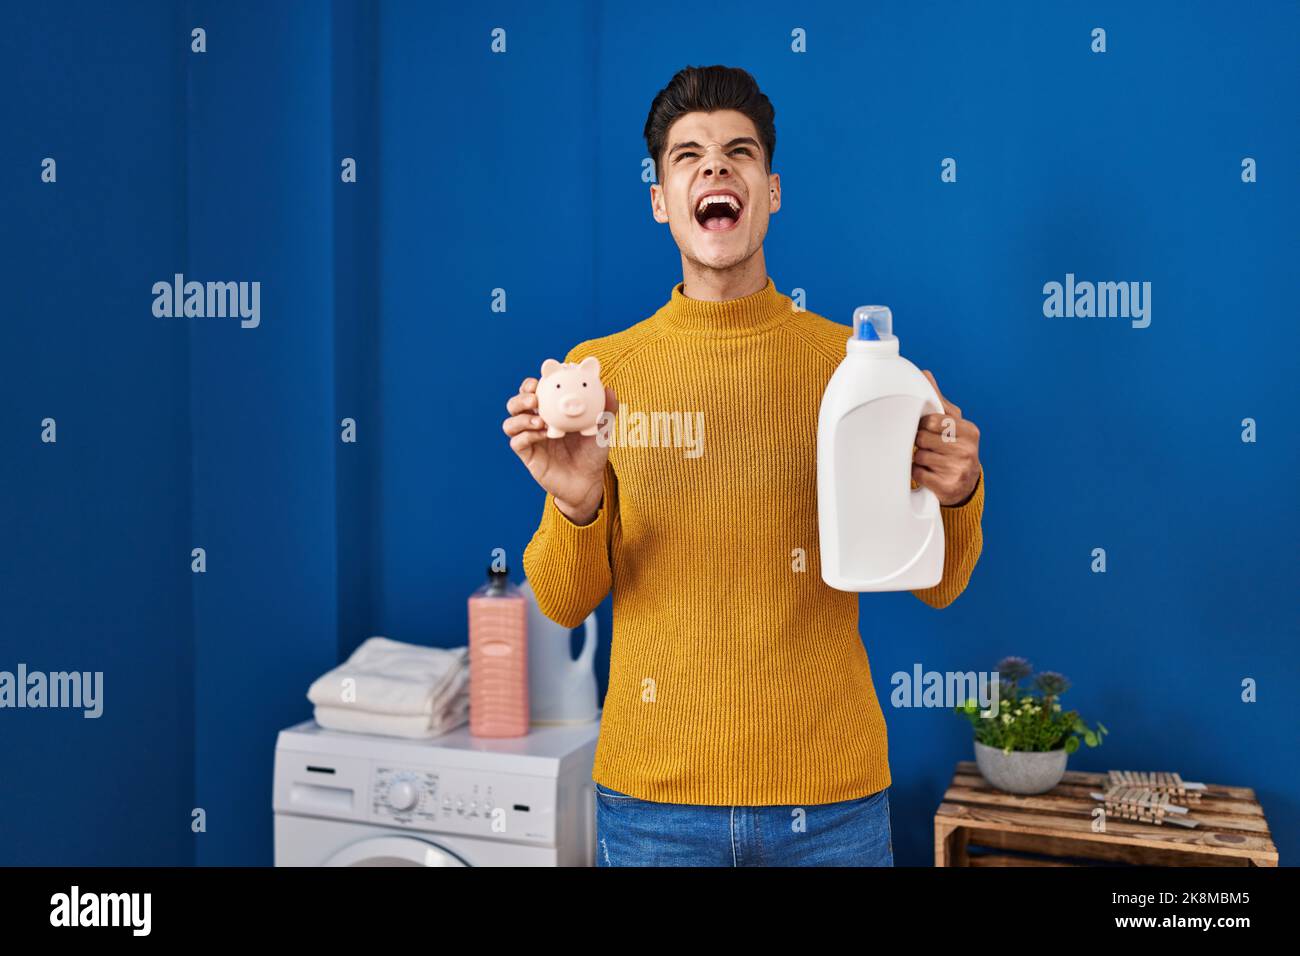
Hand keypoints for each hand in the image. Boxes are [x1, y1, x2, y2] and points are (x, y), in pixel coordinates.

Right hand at [503, 375, 618, 523]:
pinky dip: (526, 435)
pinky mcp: (528, 456)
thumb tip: (608, 390)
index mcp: (550, 412)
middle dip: (521, 398)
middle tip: (535, 399)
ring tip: (540, 421)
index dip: (530, 385)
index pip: (532, 392)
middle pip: (515, 405)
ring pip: (511, 423)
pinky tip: (542, 435)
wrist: (588, 482)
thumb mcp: (602, 429)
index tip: (539, 381)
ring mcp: (530, 440)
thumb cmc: (592, 453)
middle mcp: (536, 423)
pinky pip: (517, 442)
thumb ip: (606, 410)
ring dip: (521, 418)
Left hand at [913, 369, 980, 506]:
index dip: (923, 424)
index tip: (925, 428)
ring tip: (929, 460)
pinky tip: (927, 472)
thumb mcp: (952, 423)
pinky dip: (917, 473)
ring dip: (918, 458)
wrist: (965, 483)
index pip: (934, 420)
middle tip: (926, 445)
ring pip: (919, 455)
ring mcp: (959, 469)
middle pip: (923, 438)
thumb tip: (925, 374)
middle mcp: (968, 449)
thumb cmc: (954, 447)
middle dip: (920, 441)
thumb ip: (938, 401)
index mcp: (970, 430)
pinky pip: (918, 474)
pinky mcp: (948, 486)